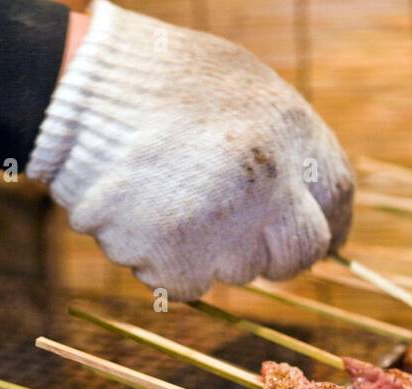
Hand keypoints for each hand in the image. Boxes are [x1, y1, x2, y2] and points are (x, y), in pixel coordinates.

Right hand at [29, 1, 353, 299]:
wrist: (73, 88)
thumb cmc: (157, 80)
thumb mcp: (242, 85)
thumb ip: (284, 140)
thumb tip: (313, 197)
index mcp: (288, 132)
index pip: (339, 201)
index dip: (329, 223)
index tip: (316, 233)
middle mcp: (265, 184)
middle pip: (297, 253)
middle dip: (275, 250)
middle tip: (238, 230)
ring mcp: (220, 226)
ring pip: (239, 270)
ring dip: (213, 250)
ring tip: (173, 199)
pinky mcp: (174, 259)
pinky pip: (188, 284)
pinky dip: (167, 263)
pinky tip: (146, 217)